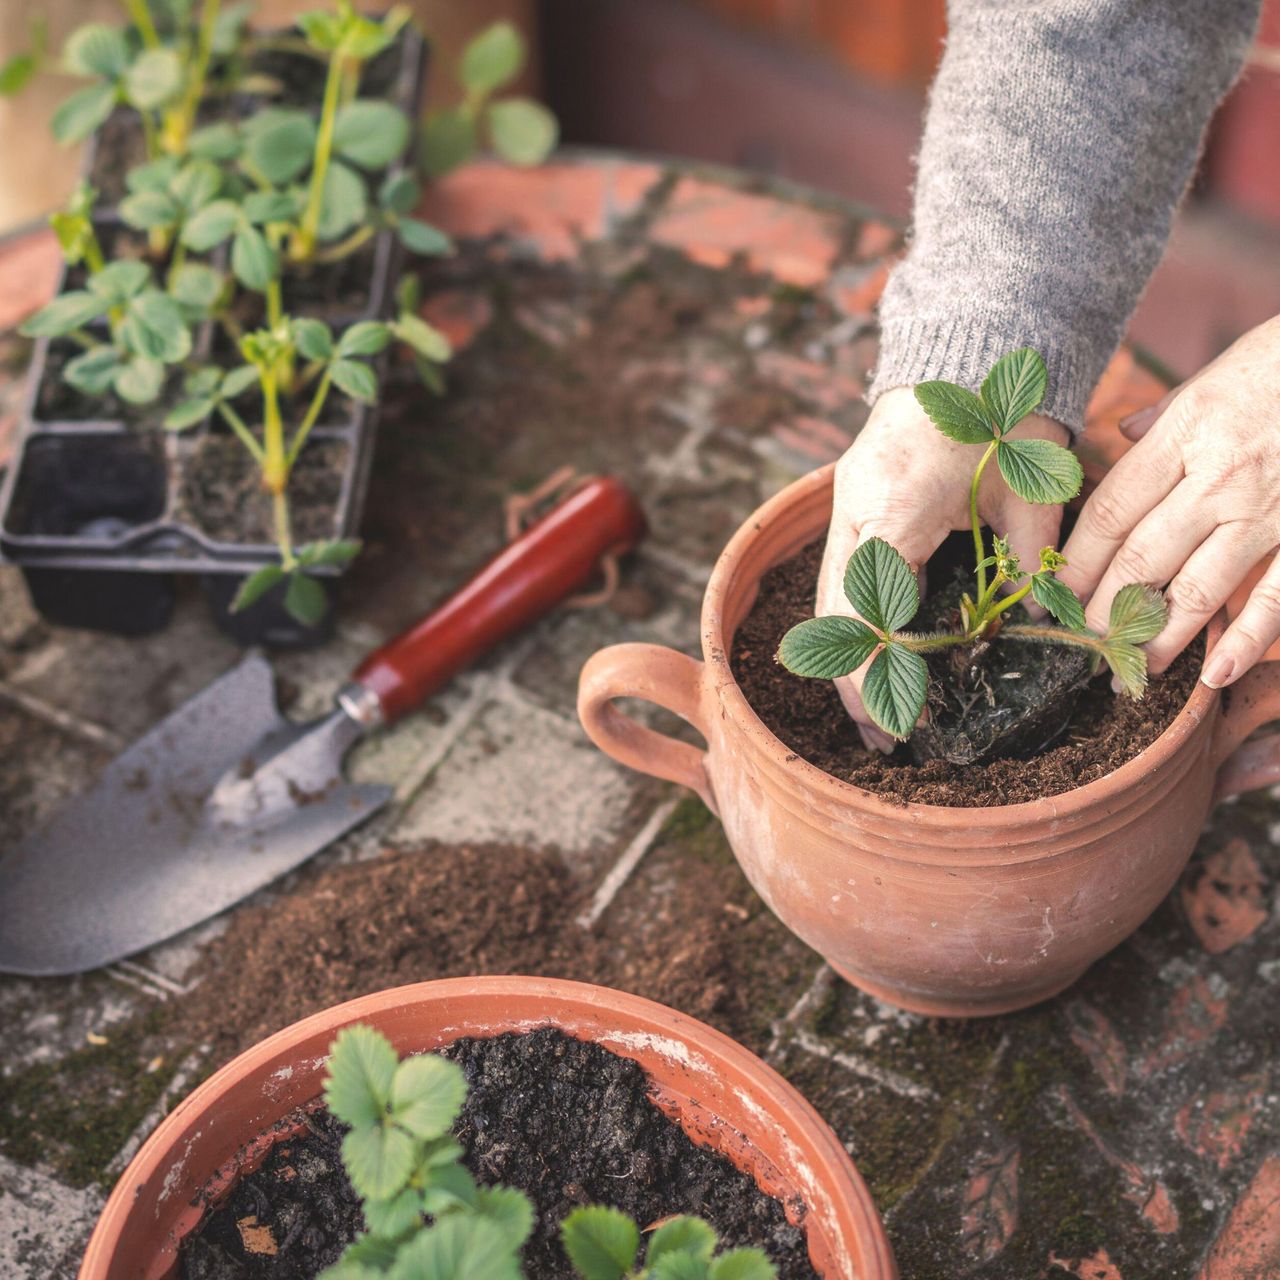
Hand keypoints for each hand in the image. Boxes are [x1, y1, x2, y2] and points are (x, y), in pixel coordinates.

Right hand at [820, 386, 1070, 750]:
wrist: (970, 347)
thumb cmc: (1006, 414)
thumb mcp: (1031, 493)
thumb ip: (1031, 563)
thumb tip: (1043, 631)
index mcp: (896, 506)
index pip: (868, 610)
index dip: (878, 674)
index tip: (900, 722)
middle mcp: (855, 508)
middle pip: (834, 614)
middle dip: (853, 681)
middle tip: (885, 736)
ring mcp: (844, 503)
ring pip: (827, 598)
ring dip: (845, 655)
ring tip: (874, 708)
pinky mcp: (849, 500)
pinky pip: (838, 574)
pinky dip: (850, 621)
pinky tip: (873, 650)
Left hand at [1059, 317, 1279, 688]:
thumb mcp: (1216, 373)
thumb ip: (1165, 415)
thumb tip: (1120, 433)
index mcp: (1184, 435)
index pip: (1110, 512)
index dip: (1076, 560)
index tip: (1052, 592)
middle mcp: (1219, 478)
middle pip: (1140, 558)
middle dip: (1101, 608)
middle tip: (1079, 642)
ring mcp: (1267, 511)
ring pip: (1195, 589)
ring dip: (1158, 636)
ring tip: (1133, 666)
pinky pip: (1275, 597)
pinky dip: (1246, 640)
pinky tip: (1218, 673)